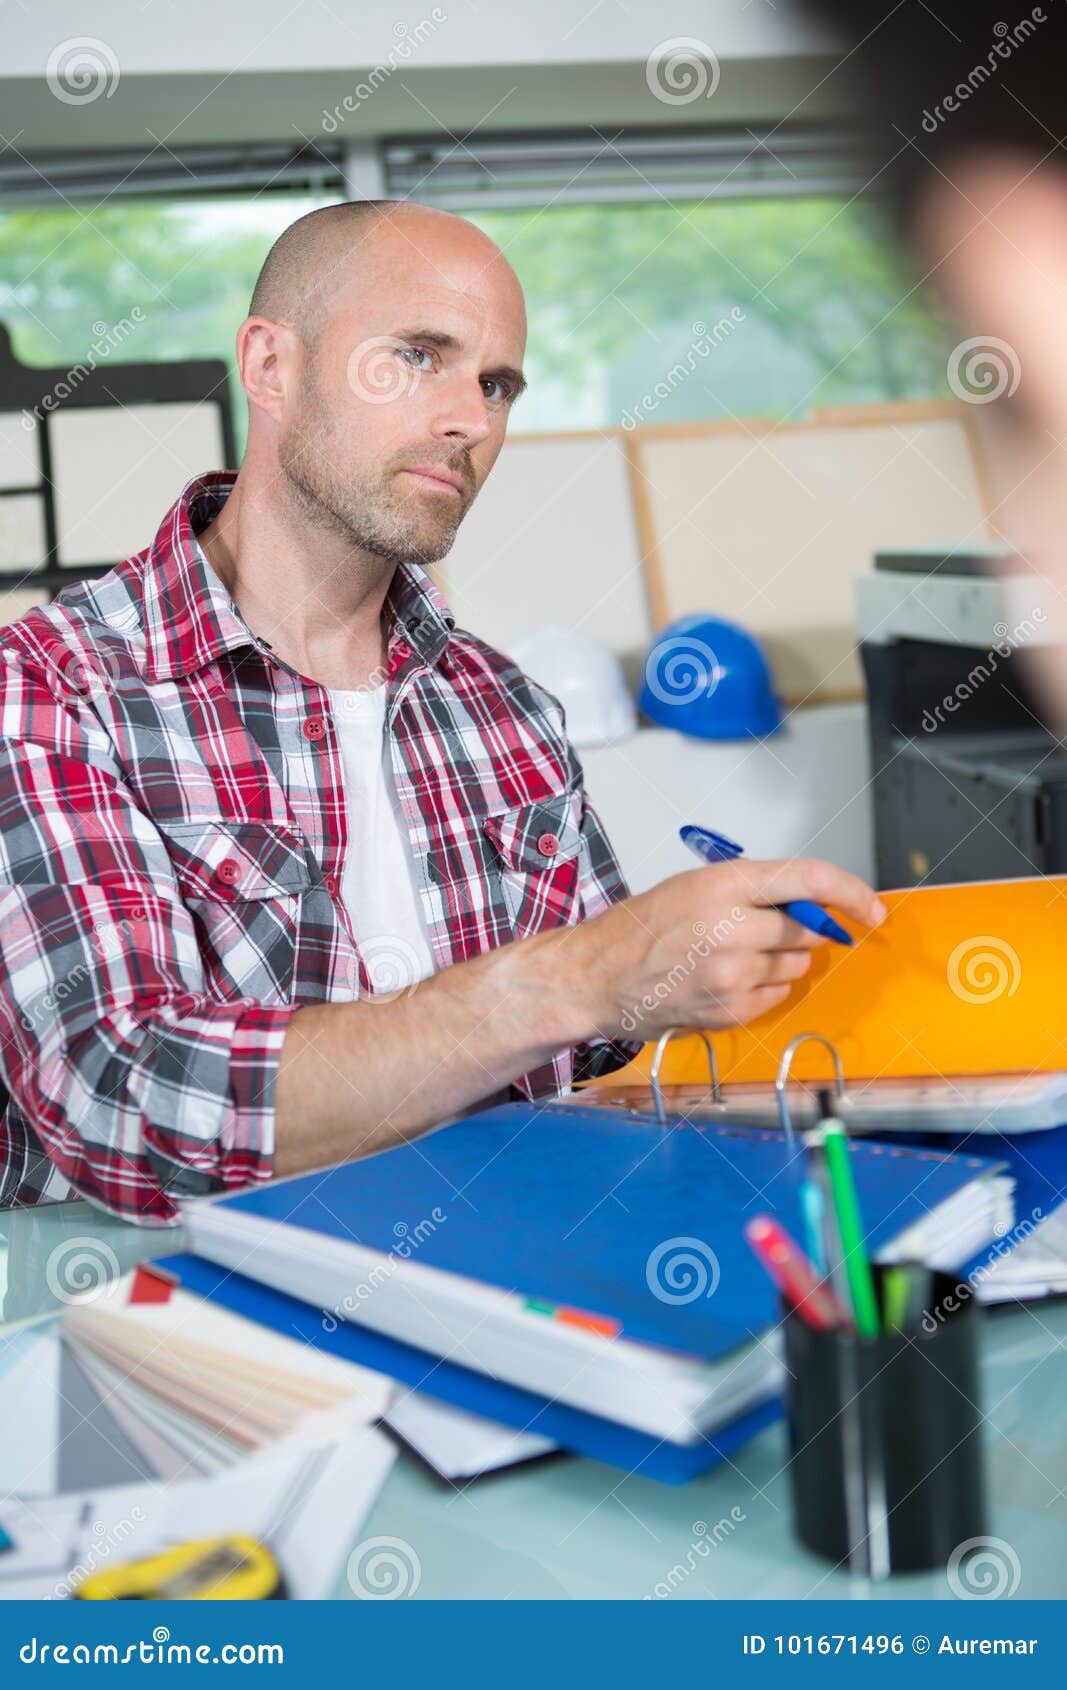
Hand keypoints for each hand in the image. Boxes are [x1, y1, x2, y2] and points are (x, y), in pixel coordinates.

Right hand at [568, 857, 886, 1038]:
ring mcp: (733, 973)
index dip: (852, 892)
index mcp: (723, 884)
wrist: (597, 977)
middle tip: (769, 928)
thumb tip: (814, 902)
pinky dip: (765, 985)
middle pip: (809, 928)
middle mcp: (733, 928)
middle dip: (804, 928)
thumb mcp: (694, 885)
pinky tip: (726, 978)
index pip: (811, 879)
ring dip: (782, 958)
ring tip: (734, 954)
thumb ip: (754, 889)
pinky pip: (779, 993)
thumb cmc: (640, 929)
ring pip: (797, 964)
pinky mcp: (731, 1009)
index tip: (871, 907)